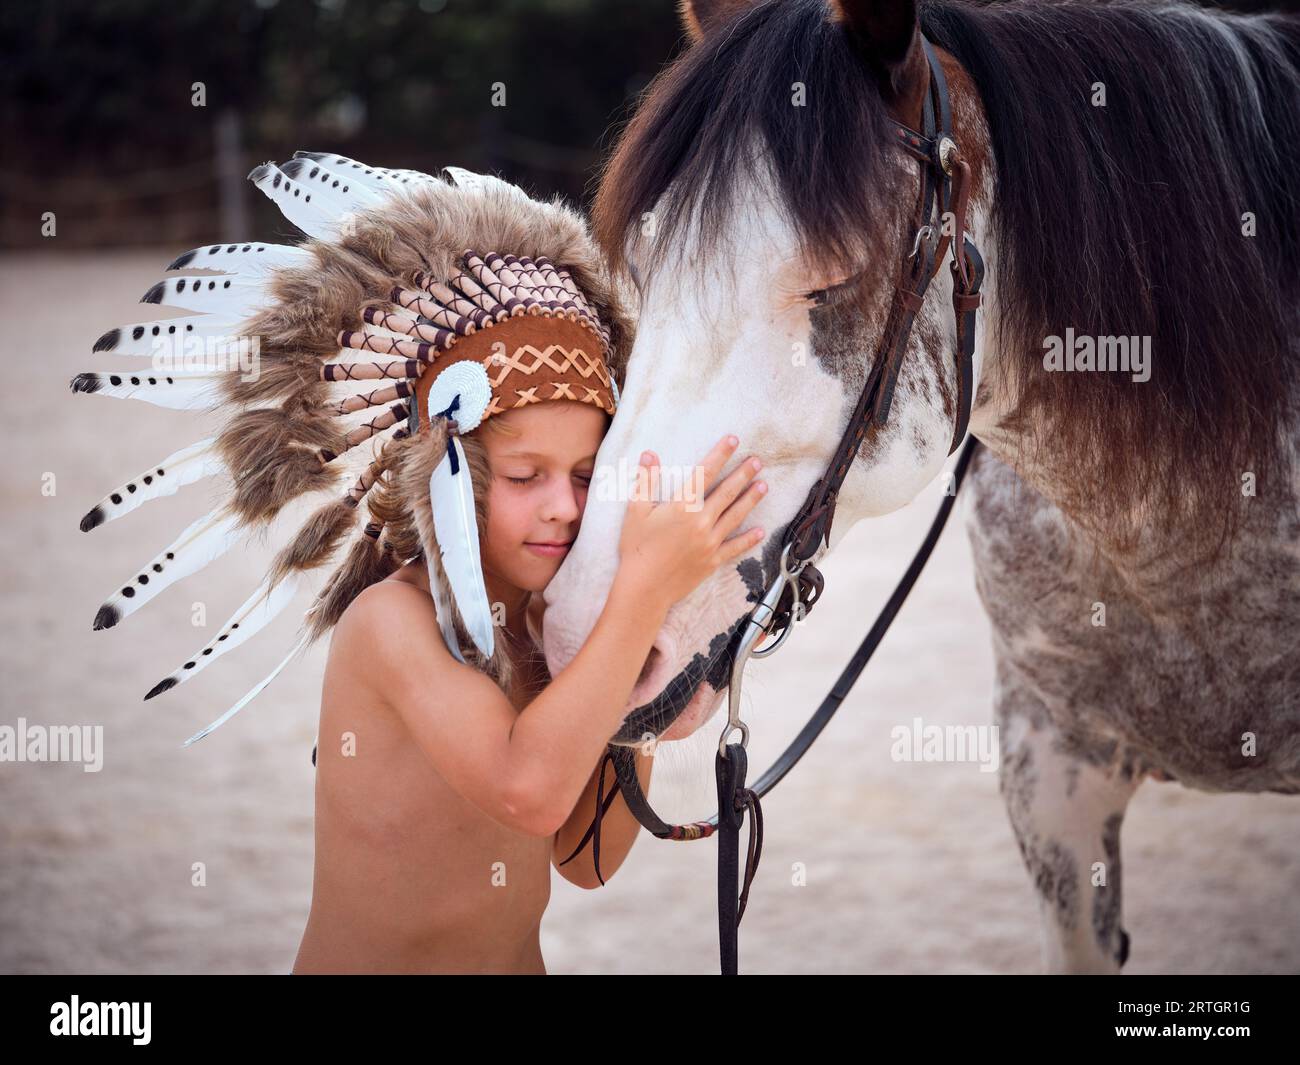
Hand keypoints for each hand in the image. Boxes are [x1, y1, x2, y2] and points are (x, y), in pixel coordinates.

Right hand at [616, 435, 765, 609]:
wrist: (644, 588)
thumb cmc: (636, 549)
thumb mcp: (635, 512)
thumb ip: (645, 482)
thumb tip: (649, 454)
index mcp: (682, 507)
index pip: (705, 473)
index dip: (720, 455)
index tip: (733, 440)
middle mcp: (701, 522)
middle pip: (727, 492)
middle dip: (743, 474)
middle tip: (757, 461)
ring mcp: (710, 542)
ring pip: (736, 516)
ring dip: (751, 500)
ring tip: (764, 486)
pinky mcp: (713, 561)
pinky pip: (735, 547)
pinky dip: (749, 539)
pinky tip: (761, 531)